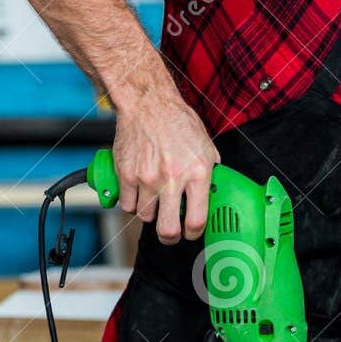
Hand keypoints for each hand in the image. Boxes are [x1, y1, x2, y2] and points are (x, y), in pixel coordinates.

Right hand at [112, 87, 218, 243]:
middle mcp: (173, 179)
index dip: (194, 233)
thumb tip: (214, 190)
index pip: (197, 220)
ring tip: (155, 200)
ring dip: (151, 213)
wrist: (148, 104)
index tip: (191, 232)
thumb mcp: (205, 145)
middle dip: (171, 237)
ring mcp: (147, 178)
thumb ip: (209, 170)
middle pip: (168, 230)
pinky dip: (133, 203)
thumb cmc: (177, 121)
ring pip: (146, 217)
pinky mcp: (126, 175)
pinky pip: (127, 204)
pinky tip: (139, 193)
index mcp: (197, 173)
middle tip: (172, 233)